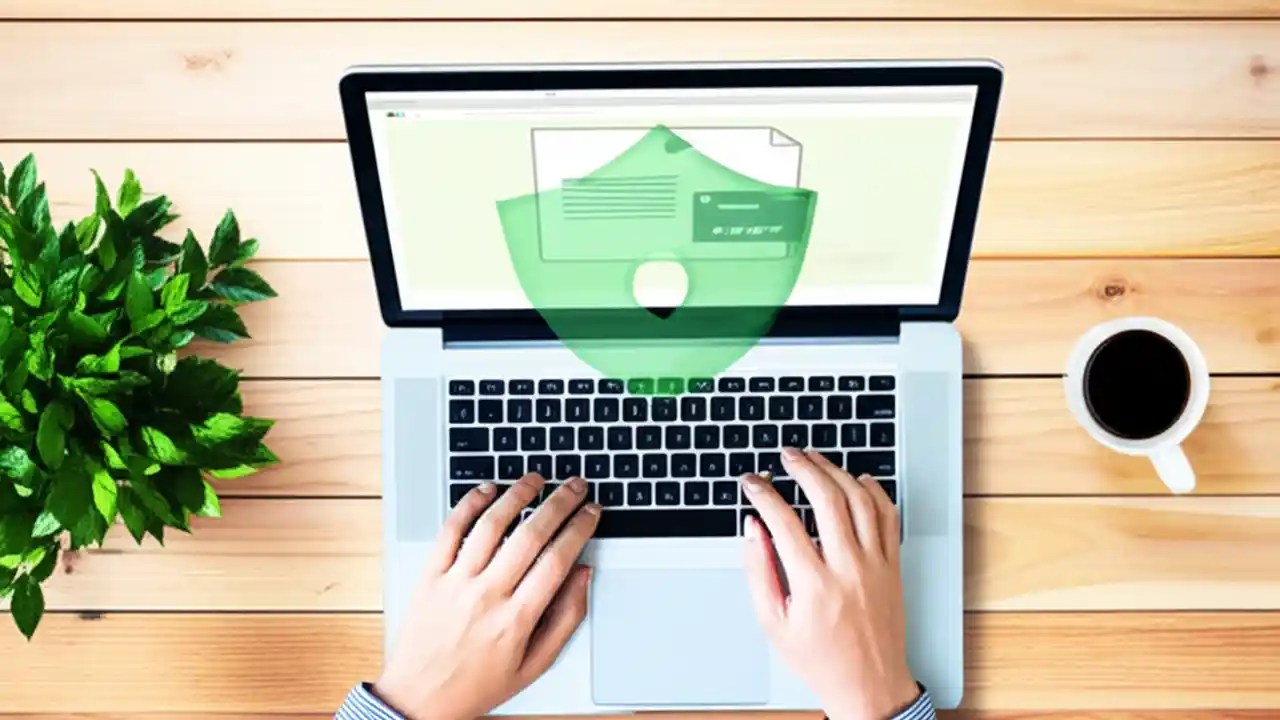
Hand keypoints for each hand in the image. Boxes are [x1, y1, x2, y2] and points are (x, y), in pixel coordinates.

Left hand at [374, 473, 601, 719]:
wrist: (419, 698)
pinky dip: (469, 505)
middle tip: (575, 486)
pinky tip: (487, 490)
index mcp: (516, 619)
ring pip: (491, 525)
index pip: (557, 560)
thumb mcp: (534, 665)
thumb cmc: (477, 685)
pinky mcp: (430, 575)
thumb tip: (582, 576)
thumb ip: (565, 619)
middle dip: (559, 503)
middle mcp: (486, 595)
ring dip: (517, 495)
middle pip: (530, 535)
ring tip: (535, 479)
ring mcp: (455, 582)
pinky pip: (451, 530)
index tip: (591, 513)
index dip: (580, 529)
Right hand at [740, 448, 918, 719]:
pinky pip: (889, 517)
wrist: (870, 686)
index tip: (752, 483)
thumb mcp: (773, 623)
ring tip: (816, 460)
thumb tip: (753, 529)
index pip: (783, 522)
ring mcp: (875, 566)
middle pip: (827, 499)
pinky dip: (874, 492)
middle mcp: (848, 570)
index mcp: (813, 586)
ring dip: (836, 472)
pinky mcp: (893, 567)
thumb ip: (759, 572)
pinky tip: (858, 480)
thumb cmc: (820, 660)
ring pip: (860, 501)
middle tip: (788, 456)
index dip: (763, 495)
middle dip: (803, 468)